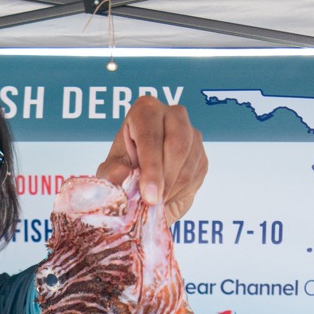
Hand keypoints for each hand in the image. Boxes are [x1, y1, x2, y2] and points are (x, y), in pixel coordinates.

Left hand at [95, 95, 207, 224]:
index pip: (151, 135)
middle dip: (165, 179)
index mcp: (145, 111)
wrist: (143, 179)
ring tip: (155, 202)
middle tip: (154, 203)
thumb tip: (121, 176)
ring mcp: (192, 133)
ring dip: (172, 189)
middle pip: (177, 145)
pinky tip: (167, 195)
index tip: (149, 195)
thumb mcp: (111, 171)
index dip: (151, 167)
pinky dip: (181, 192)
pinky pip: (196, 176)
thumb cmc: (124, 168)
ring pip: (188, 164)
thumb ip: (113, 173)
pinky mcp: (201, 154)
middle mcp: (173, 115)